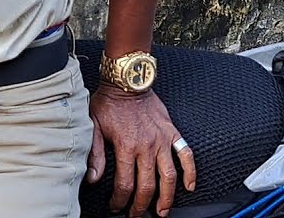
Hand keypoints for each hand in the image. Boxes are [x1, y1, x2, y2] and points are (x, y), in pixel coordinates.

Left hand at [86, 86, 196, 217]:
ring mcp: (162, 140)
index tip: (116, 207)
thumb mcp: (93, 126)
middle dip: (141, 205)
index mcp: (126, 146)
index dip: (120, 200)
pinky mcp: (172, 132)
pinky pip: (186, 154)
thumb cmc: (109, 101)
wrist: (127, 80)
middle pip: (147, 185)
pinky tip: (189, 185)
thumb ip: (95, 154)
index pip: (124, 184)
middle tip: (137, 215)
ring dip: (167, 197)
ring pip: (169, 176)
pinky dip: (190, 171)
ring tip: (162, 210)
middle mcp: (146, 146)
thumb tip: (92, 178)